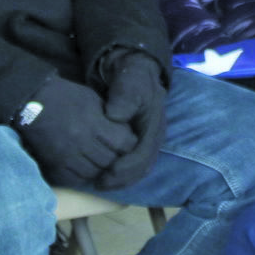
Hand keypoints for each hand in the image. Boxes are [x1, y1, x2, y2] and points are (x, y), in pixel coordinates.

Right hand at [16, 76, 136, 186]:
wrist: (31, 101)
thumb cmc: (65, 96)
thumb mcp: (92, 99)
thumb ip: (109, 118)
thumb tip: (126, 133)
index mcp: (93, 122)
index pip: (123, 142)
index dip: (128, 143)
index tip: (126, 141)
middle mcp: (81, 141)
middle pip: (110, 160)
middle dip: (116, 158)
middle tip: (114, 153)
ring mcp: (66, 155)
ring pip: (94, 173)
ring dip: (100, 169)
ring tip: (99, 160)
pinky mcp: (54, 165)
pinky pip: (75, 180)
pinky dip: (83, 176)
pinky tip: (84, 167)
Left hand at [96, 54, 165, 189]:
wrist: (134, 70)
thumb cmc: (132, 77)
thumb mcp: (130, 81)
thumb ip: (125, 97)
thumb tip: (114, 116)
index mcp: (155, 126)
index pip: (143, 155)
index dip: (126, 167)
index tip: (107, 173)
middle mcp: (154, 137)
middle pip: (142, 167)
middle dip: (122, 179)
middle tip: (100, 184)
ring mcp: (148, 141)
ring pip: (138, 169)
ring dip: (121, 180)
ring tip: (100, 183)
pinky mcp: (139, 142)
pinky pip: (133, 165)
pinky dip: (120, 173)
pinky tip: (103, 175)